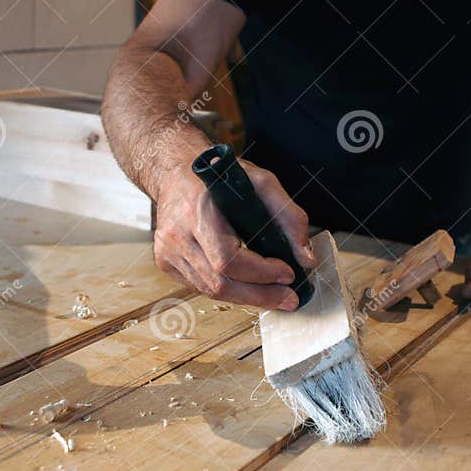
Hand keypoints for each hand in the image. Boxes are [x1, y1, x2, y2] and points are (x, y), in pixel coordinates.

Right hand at [152, 160, 317, 310]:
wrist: (176, 172)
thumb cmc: (218, 177)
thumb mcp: (261, 182)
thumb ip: (289, 216)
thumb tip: (305, 258)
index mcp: (198, 211)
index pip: (227, 258)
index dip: (260, 273)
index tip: (287, 273)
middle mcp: (177, 234)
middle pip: (219, 284)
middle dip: (259, 295)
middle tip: (288, 298)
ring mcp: (167, 251)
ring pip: (210, 291)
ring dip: (247, 297)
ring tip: (274, 295)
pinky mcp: (165, 261)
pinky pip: (201, 287)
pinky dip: (228, 289)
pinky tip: (246, 285)